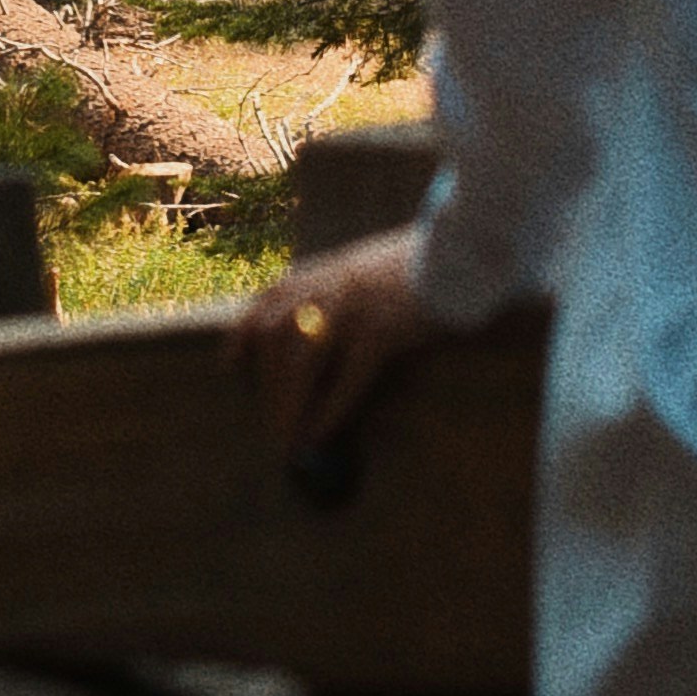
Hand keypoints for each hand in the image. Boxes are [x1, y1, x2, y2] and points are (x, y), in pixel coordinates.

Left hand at [239, 221, 441, 466]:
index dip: (244, 334)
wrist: (465, 255)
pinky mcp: (384, 329)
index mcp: (326, 270)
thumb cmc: (417, 271)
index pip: (268, 301)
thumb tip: (309, 341)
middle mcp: (332, 285)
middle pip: (277, 336)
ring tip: (288, 440)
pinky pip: (348, 375)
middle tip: (272, 428)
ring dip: (288, 403)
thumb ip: (336, 293)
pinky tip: (322, 432)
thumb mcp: (366, 270)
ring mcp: (356, 305)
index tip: (231, 366)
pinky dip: (331, 407)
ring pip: (302, 357)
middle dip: (267, 386)